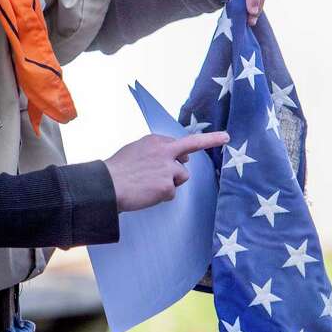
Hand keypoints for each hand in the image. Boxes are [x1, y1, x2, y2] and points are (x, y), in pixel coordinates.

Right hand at [104, 131, 229, 211]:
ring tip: (148, 185)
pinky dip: (161, 195)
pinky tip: (146, 193)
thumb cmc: (115, 170)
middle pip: (190, 148)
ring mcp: (167, 168)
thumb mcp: (134, 151)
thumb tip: (180, 159)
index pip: (178, 142)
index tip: (219, 135)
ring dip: (170, 182)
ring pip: (181, 176)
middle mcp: (164, 151)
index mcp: (154, 141)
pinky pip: (171, 192)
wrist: (106, 185)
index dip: (186, 147)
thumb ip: (155, 152)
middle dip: (211, 140)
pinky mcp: (167, 186)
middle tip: (226, 137)